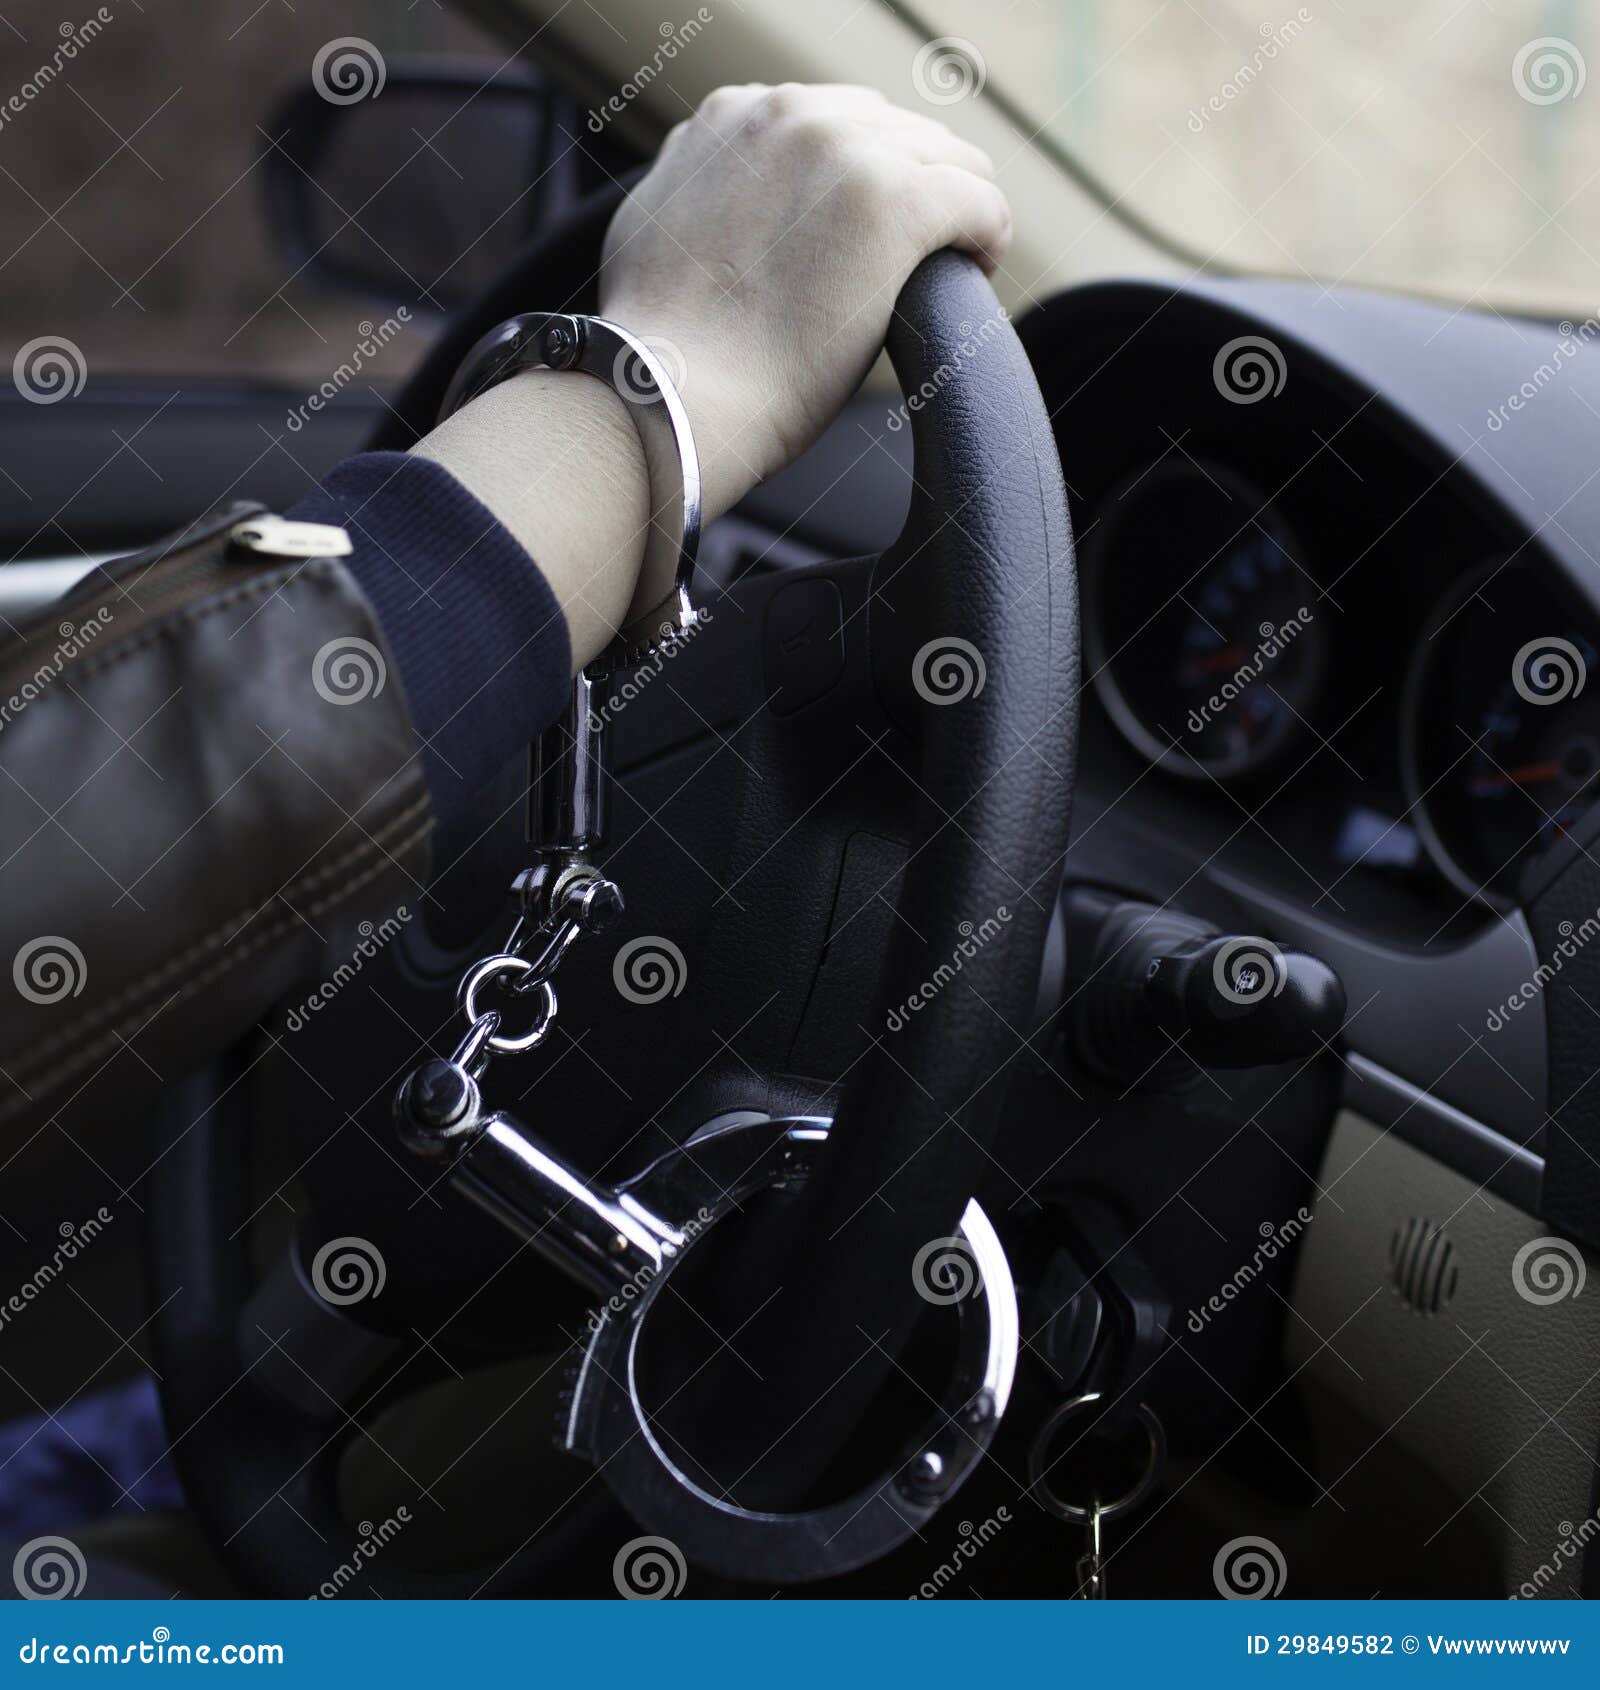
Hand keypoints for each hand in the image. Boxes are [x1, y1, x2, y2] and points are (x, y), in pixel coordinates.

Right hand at [600, 82, 1010, 521]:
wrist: (672, 391)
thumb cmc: (660, 347)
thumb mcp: (655, 229)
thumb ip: (698, 191)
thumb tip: (720, 206)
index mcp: (734, 115)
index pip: (833, 120)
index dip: (862, 175)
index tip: (869, 228)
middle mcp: (792, 115)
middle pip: (896, 129)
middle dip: (914, 184)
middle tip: (923, 248)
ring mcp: (848, 154)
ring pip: (948, 157)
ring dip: (959, 206)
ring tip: (960, 260)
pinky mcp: (896, 205)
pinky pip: (978, 200)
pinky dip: (989, 235)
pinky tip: (980, 270)